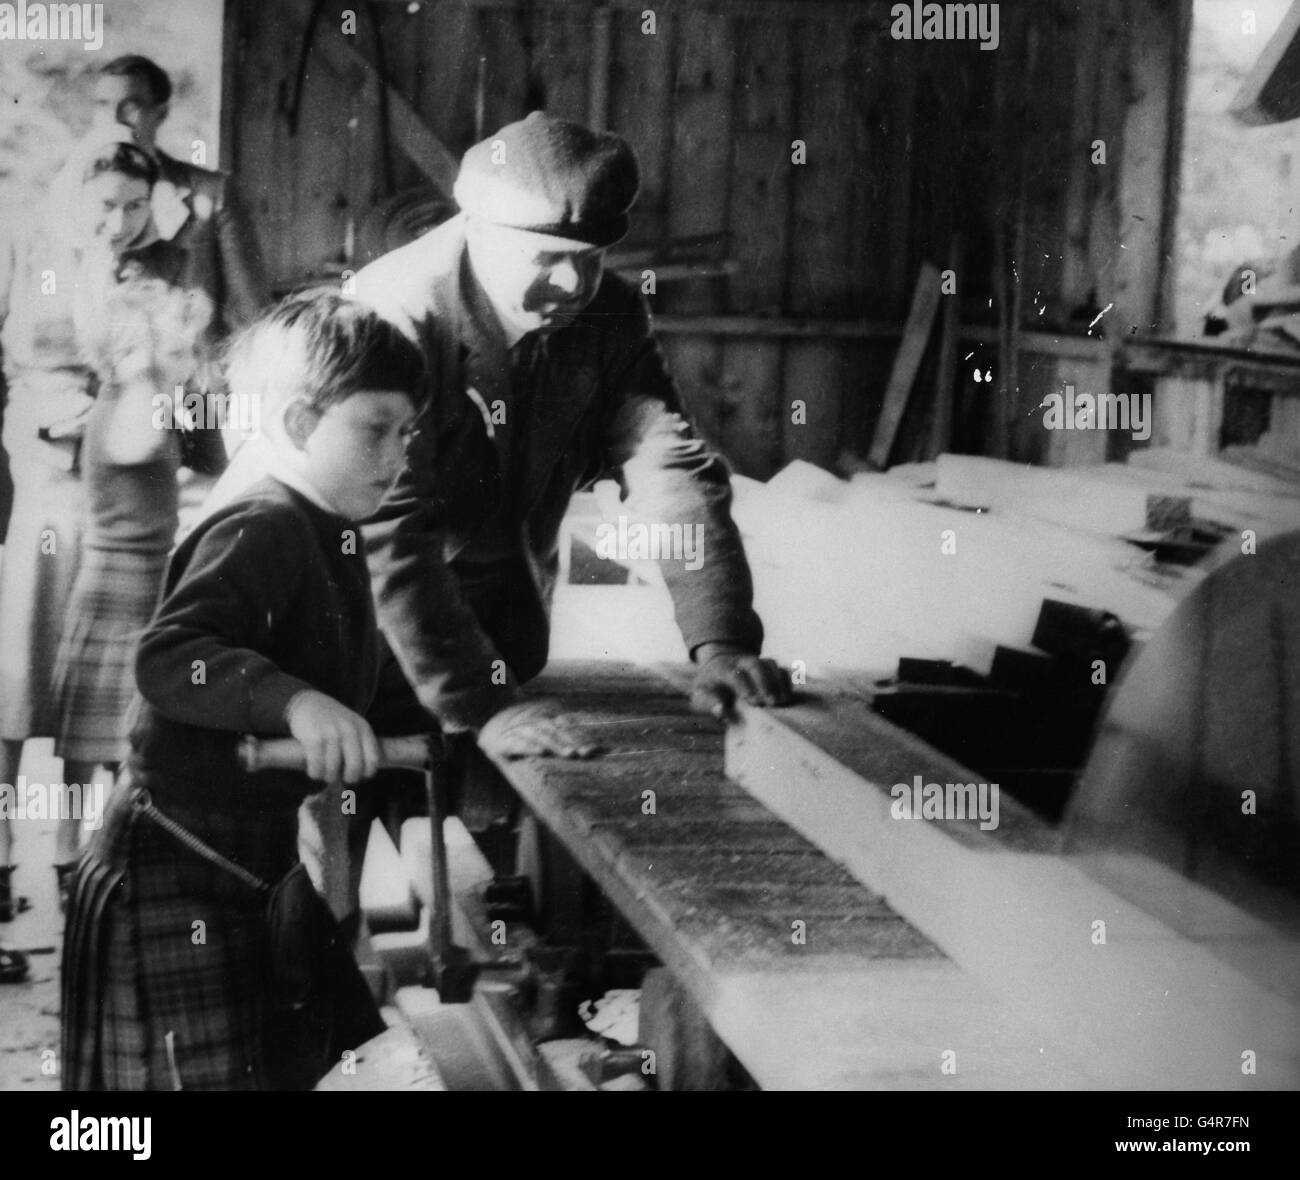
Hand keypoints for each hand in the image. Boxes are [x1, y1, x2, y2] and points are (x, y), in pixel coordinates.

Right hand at [285, 690, 381, 783]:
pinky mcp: (314, 739)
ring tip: (325, 774)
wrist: (307, 702)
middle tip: (341, 778)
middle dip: (348, 778)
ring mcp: (332, 734)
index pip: (372, 759)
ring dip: (329, 777)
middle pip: (354, 767)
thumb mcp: (352, 724)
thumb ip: (360, 742)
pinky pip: (317, 768)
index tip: (359, 776)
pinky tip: (314, 770)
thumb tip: (363, 772)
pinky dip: (315, 774)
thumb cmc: (332, 718)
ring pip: (334, 770)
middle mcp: (350, 731)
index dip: (366, 772)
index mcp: (363, 728)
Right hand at [477, 699, 603, 759]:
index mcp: (545, 716)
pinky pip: (518, 744)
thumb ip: (566, 733)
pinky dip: (530, 747)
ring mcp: (517, 729)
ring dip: (556, 745)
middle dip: (573, 742)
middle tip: (587, 754)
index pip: (567, 726)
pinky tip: (541, 753)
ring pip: (540, 736)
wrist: (484, 712)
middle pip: (557, 731)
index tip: (596, 749)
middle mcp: (532, 721)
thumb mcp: (540, 726)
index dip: (581, 737)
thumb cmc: (519, 728)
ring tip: (571, 754)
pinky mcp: (502, 742)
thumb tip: (600, 749)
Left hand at [689, 645, 793, 719]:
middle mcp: (742, 661)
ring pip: (770, 664)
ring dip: (778, 682)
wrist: (719, 665)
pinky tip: (788, 697)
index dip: (744, 687)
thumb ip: (709, 703)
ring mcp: (757, 661)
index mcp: (723, 668)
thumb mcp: (702, 694)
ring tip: (783, 702)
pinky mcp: (769, 667)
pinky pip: (781, 669)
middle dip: (765, 683)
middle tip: (771, 703)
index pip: (735, 675)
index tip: (753, 702)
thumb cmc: (711, 686)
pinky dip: (786, 681)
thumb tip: (721, 711)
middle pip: (755, 665)